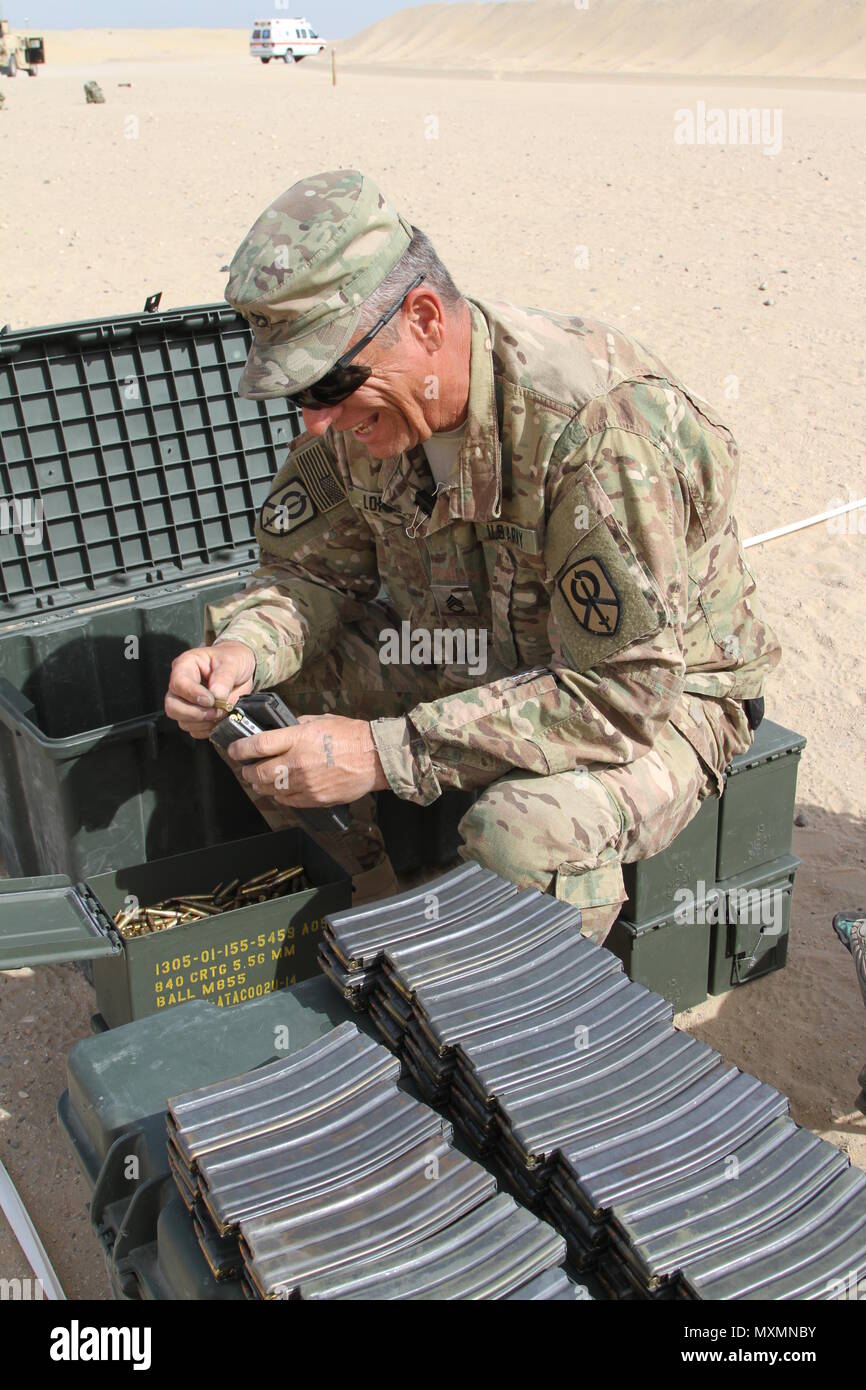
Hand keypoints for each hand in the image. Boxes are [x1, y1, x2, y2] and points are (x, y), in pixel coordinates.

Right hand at [164, 641, 255, 738]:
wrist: (242, 670)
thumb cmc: (233, 660)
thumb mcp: (232, 662)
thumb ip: (224, 678)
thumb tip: (217, 696)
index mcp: (185, 666)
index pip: (179, 683)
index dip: (193, 694)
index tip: (211, 700)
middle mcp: (181, 686)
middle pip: (172, 706)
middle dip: (195, 713)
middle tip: (216, 711)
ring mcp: (185, 703)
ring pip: (182, 721)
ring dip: (204, 722)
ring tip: (221, 713)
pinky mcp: (194, 717)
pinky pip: (194, 730)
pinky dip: (208, 729)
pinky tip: (218, 720)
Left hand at [228, 714, 389, 806]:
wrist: (374, 757)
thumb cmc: (350, 735)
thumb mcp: (320, 720)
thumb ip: (296, 725)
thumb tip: (280, 729)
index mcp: (298, 738)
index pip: (258, 745)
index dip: (240, 749)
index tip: (234, 750)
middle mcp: (298, 762)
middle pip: (259, 772)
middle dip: (246, 771)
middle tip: (245, 768)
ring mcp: (306, 783)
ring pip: (271, 789)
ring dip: (261, 784)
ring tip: (259, 780)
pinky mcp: (315, 798)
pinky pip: (288, 800)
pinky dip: (280, 795)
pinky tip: (279, 790)